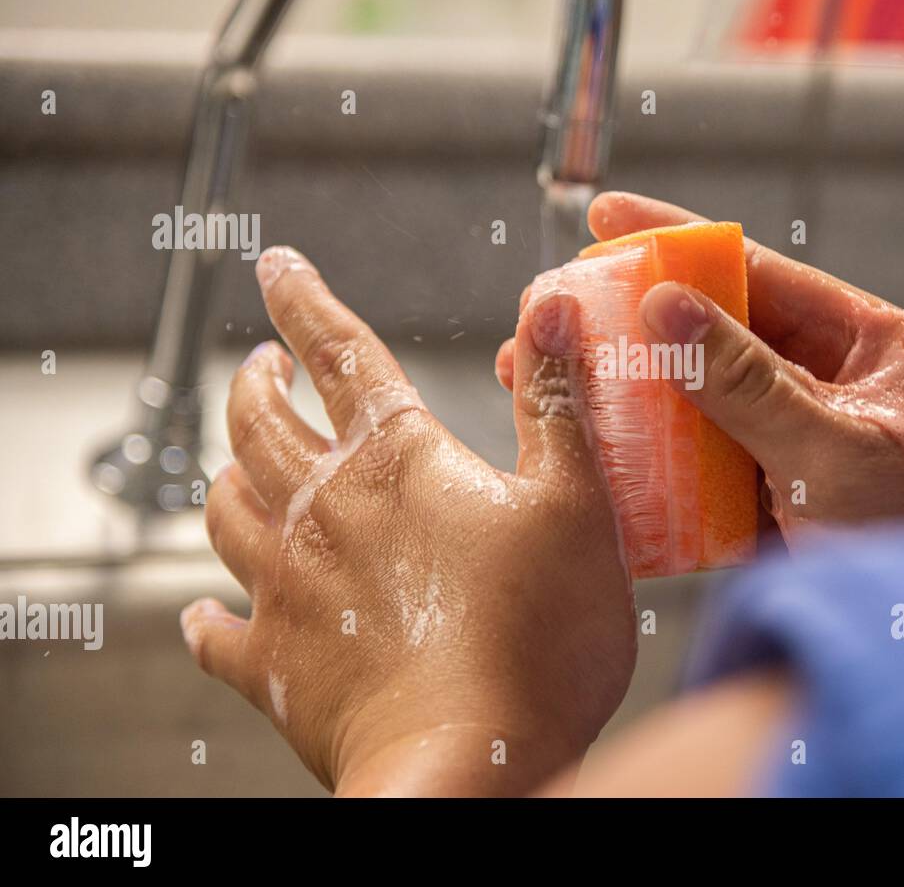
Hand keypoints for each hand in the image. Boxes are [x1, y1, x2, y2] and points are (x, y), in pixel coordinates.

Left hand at [181, 246, 634, 795]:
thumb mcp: (575, 503)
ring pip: (223, 507)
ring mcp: (287, 587)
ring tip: (237, 459)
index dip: (303, 299)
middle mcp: (324, 510)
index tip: (274, 263)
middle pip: (260, 422)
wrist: (471, 766)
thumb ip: (555, 400)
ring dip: (226, 471)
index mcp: (396, 460)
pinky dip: (203, 612)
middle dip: (253, 379)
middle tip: (256, 363)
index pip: (337, 351)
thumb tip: (546, 304)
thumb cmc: (537, 639)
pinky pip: (213, 629)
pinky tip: (203, 609)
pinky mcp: (274, 664)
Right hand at [497, 193, 903, 543]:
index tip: (611, 218)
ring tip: (565, 388)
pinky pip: (719, 476)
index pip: (766, 273)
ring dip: (646, 404)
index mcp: (876, 348)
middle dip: (645, 329)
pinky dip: (668, 474)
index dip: (684, 243)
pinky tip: (613, 466)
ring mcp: (814, 451)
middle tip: (567, 313)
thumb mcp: (835, 450)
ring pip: (714, 411)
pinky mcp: (792, 510)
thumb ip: (748, 382)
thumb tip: (667, 307)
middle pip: (728, 340)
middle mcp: (843, 389)